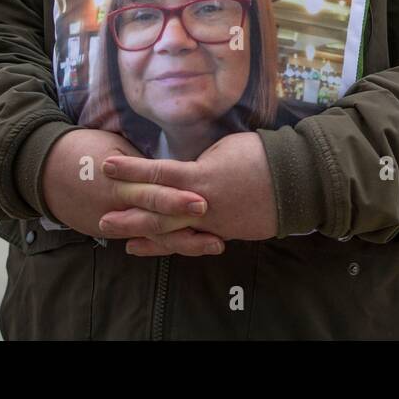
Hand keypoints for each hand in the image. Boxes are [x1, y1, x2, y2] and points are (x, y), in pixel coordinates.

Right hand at [40, 128, 206, 241]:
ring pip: (152, 235)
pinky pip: (139, 238)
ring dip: (183, 242)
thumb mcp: (114, 146)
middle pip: (156, 220)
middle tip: (218, 235)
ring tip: (214, 245)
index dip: (177, 198)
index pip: (153, 190)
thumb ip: (142, 164)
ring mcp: (111, 222)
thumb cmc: (83, 148)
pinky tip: (189, 247)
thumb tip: (173, 170)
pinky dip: (163, 243)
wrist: (42, 170)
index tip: (203, 202)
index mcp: (119, 180)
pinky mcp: (106, 231)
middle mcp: (117, 205)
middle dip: (188, 229)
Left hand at [101, 131, 276, 256]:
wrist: (296, 181)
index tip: (106, 165)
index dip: (131, 170)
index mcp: (199, 178)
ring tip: (126, 245)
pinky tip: (165, 248)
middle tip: (102, 221)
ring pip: (175, 234)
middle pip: (157, 213)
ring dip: (149, 239)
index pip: (157, 173)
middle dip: (129, 217)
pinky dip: (178, 245)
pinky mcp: (227, 233)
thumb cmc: (262, 156)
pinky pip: (196, 240)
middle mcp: (201, 205)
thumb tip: (190, 170)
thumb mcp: (226, 149)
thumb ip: (202, 163)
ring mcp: (214, 223)